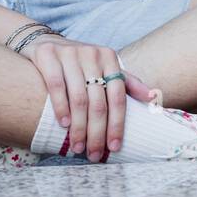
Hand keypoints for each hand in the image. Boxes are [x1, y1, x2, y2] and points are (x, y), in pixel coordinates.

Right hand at [21, 34, 154, 161]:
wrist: (44, 43)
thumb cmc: (79, 63)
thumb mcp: (104, 68)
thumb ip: (126, 82)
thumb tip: (153, 98)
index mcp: (110, 58)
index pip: (118, 97)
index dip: (117, 124)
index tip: (114, 147)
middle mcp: (92, 54)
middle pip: (98, 102)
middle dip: (97, 132)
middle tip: (93, 154)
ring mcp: (69, 53)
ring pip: (78, 98)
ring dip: (79, 126)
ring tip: (78, 146)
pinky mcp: (48, 55)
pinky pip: (56, 85)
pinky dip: (60, 107)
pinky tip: (64, 124)